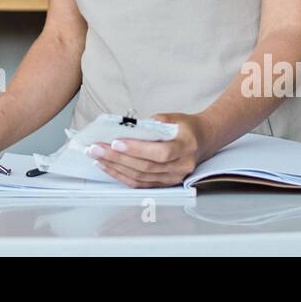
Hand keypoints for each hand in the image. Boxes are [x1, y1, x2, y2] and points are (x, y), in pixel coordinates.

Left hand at [87, 112, 214, 187]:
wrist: (204, 140)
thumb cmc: (187, 127)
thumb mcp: (175, 117)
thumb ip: (156, 121)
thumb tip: (130, 126)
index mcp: (185, 148)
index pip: (159, 153)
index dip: (136, 149)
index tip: (115, 142)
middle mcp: (181, 167)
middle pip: (145, 167)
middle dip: (117, 158)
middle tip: (95, 148)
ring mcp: (173, 179)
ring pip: (140, 177)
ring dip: (115, 168)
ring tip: (97, 157)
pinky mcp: (165, 184)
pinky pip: (141, 184)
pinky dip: (122, 176)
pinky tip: (108, 167)